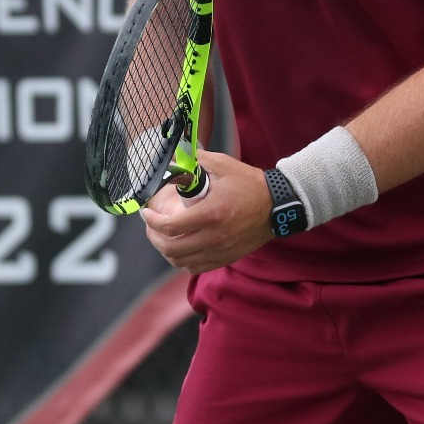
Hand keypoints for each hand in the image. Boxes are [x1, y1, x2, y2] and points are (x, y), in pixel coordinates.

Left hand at [139, 150, 273, 273]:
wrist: (277, 205)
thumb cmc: (249, 184)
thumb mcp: (223, 165)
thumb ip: (196, 160)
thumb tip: (175, 156)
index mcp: (210, 213)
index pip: (170, 226)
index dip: (151, 221)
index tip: (146, 213)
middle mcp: (214, 237)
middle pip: (171, 248)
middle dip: (154, 237)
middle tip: (150, 226)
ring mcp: (220, 250)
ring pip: (181, 261)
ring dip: (166, 251)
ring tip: (163, 237)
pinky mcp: (226, 258)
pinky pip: (196, 267)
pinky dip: (183, 260)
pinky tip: (180, 249)